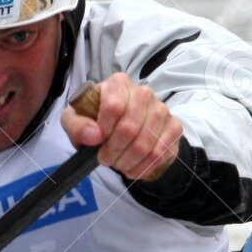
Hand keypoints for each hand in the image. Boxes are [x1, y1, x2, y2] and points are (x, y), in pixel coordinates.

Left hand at [60, 72, 182, 182]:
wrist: (123, 132)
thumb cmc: (97, 123)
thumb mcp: (77, 121)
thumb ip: (78, 125)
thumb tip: (94, 135)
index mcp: (118, 84)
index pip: (114, 105)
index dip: (104, 129)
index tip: (97, 142)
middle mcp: (143, 93)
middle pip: (130, 128)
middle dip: (114, 151)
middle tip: (105, 159)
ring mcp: (161, 110)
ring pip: (145, 144)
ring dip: (127, 161)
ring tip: (118, 164)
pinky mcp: (174, 127)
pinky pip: (160, 154)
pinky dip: (143, 167)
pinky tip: (133, 168)